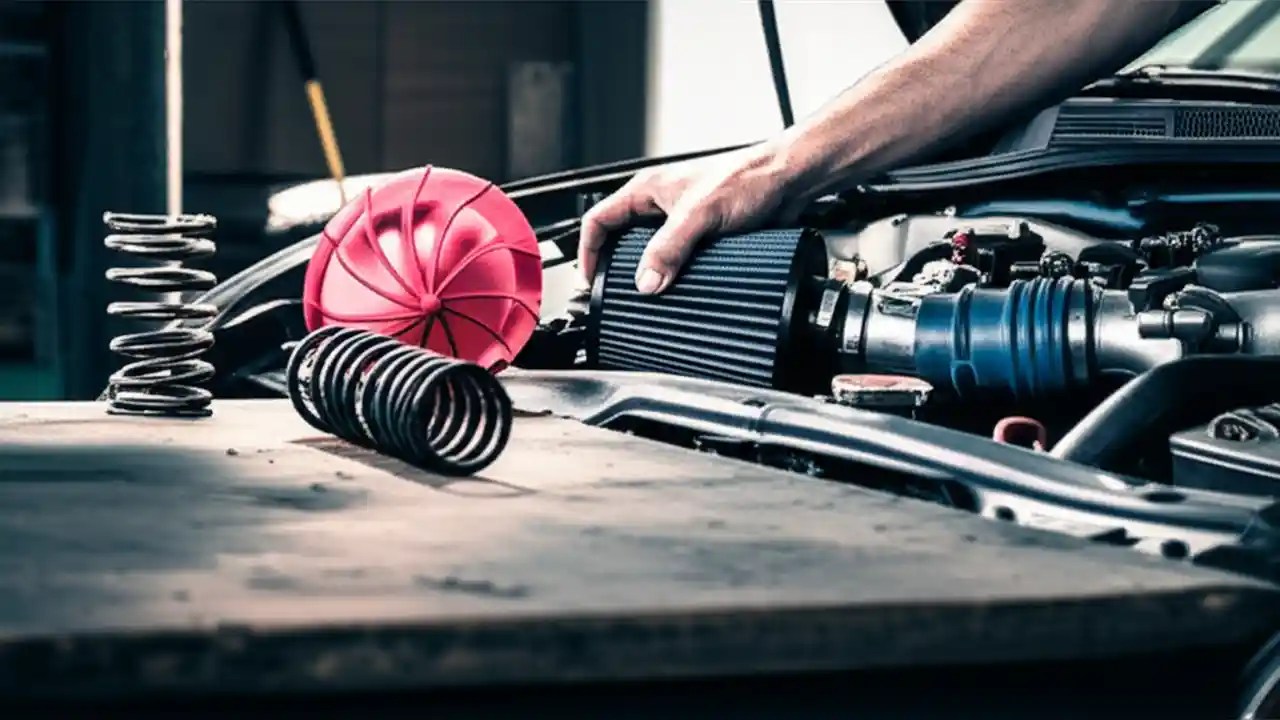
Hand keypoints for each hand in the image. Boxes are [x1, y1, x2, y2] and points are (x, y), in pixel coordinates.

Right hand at [577, 141, 800, 294]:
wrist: (787, 181)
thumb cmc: (747, 178)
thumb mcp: (699, 215)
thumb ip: (669, 249)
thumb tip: (645, 281)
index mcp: (647, 189)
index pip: (599, 221)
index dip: (588, 251)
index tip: (590, 279)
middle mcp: (660, 203)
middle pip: (621, 239)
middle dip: (617, 267)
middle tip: (617, 292)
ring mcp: (680, 219)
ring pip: (651, 251)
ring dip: (650, 272)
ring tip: (650, 294)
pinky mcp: (702, 233)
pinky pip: (677, 258)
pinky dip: (675, 274)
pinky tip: (681, 287)